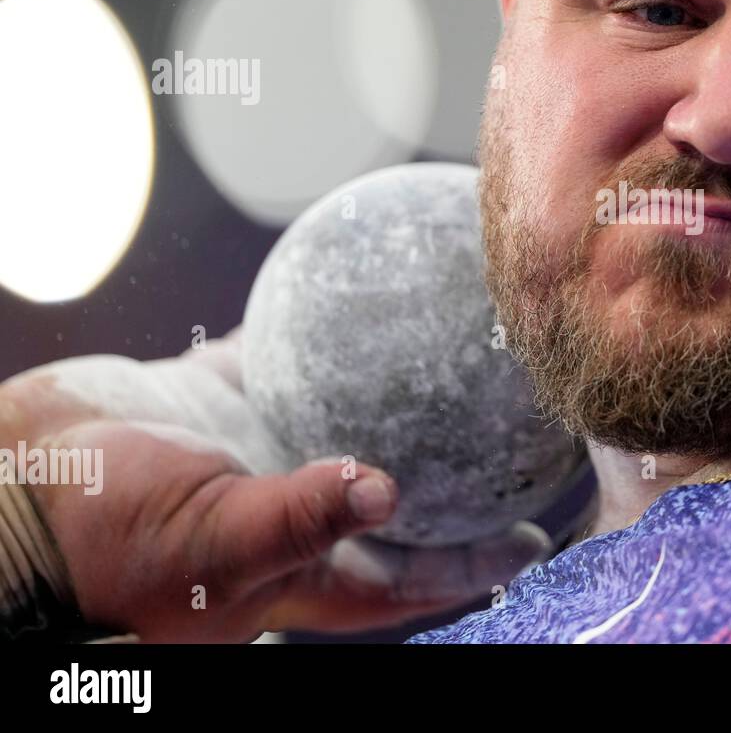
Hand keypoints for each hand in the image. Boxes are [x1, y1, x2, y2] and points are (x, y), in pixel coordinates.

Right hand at [1, 345, 551, 642]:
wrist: (14, 483)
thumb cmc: (103, 537)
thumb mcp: (211, 540)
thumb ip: (299, 516)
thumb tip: (386, 491)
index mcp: (299, 569)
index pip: (409, 577)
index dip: (473, 564)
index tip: (536, 540)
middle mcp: (292, 510)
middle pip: (397, 501)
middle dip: (455, 478)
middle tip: (519, 437)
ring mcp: (259, 451)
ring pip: (349, 420)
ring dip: (399, 398)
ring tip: (462, 354)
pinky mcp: (223, 399)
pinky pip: (289, 361)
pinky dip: (323, 335)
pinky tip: (363, 296)